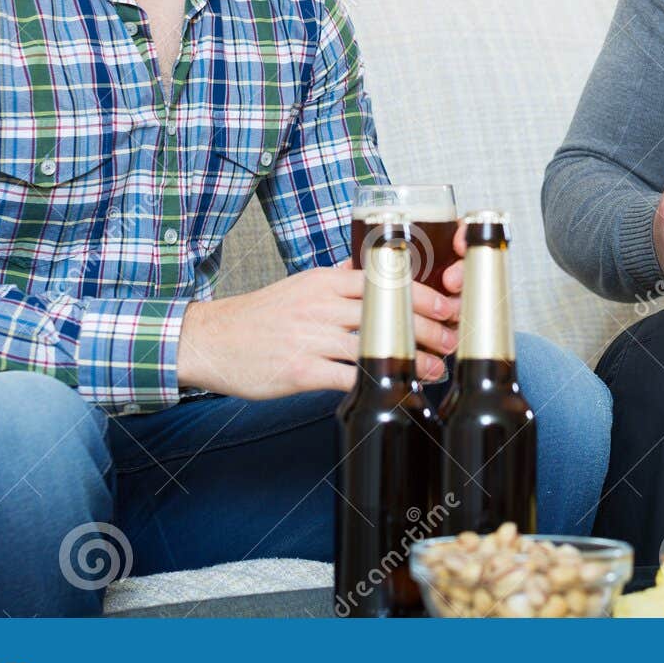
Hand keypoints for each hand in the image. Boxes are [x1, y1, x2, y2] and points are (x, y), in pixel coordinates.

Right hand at [177, 265, 456, 397]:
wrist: (211, 340)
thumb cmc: (260, 317)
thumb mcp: (302, 286)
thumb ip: (339, 281)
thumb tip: (372, 270)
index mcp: (326, 281)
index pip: (386, 281)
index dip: (424, 295)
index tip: (449, 307)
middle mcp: (322, 305)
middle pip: (388, 312)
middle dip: (428, 328)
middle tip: (452, 340)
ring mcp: (311, 337)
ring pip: (375, 345)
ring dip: (412, 360)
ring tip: (436, 371)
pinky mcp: (301, 370)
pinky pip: (348, 378)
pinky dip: (377, 385)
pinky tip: (396, 392)